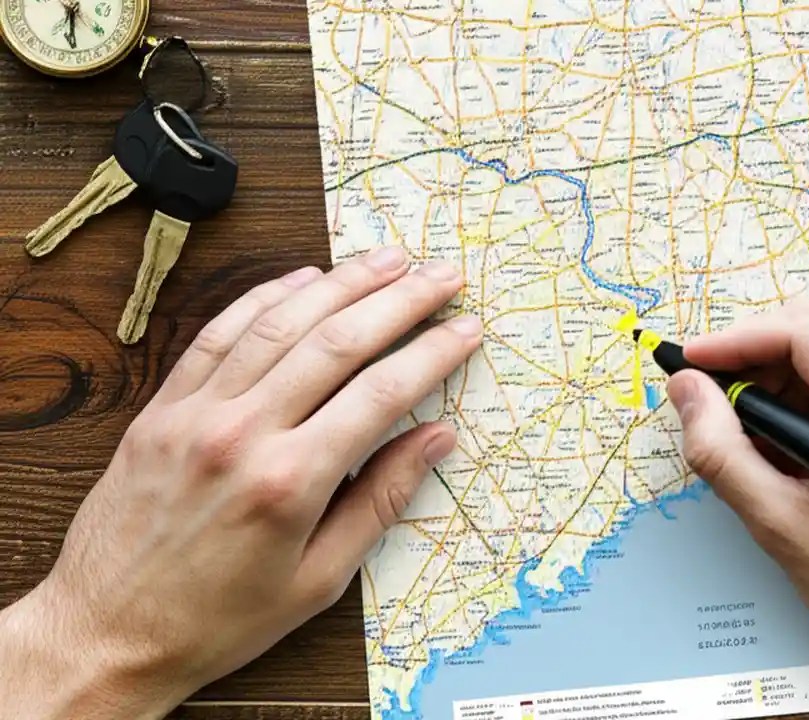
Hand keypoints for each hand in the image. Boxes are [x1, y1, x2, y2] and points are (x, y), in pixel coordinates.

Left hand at [0, 247, 480, 719]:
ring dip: (340, 284)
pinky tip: (303, 279)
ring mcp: (196, 415)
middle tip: (441, 275)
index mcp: (292, 482)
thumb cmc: (221, 619)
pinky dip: (263, 298)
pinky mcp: (161, 410)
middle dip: (399, 300)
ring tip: (386, 259)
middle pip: (338, 342)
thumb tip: (436, 439)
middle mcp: (243, 434)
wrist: (108, 633)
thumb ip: (381, 501)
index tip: (467, 329)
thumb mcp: (319, 580)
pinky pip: (218, 336)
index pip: (382, 393)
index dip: (433, 353)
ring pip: (280, 324)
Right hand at [666, 301, 808, 719]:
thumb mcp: (781, 525)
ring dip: (784, 374)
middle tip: (712, 400)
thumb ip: (722, 450)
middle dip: (756, 354)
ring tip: (752, 432)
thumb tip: (687, 390)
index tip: (690, 363)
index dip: (735, 339)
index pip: (802, 331)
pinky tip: (792, 439)